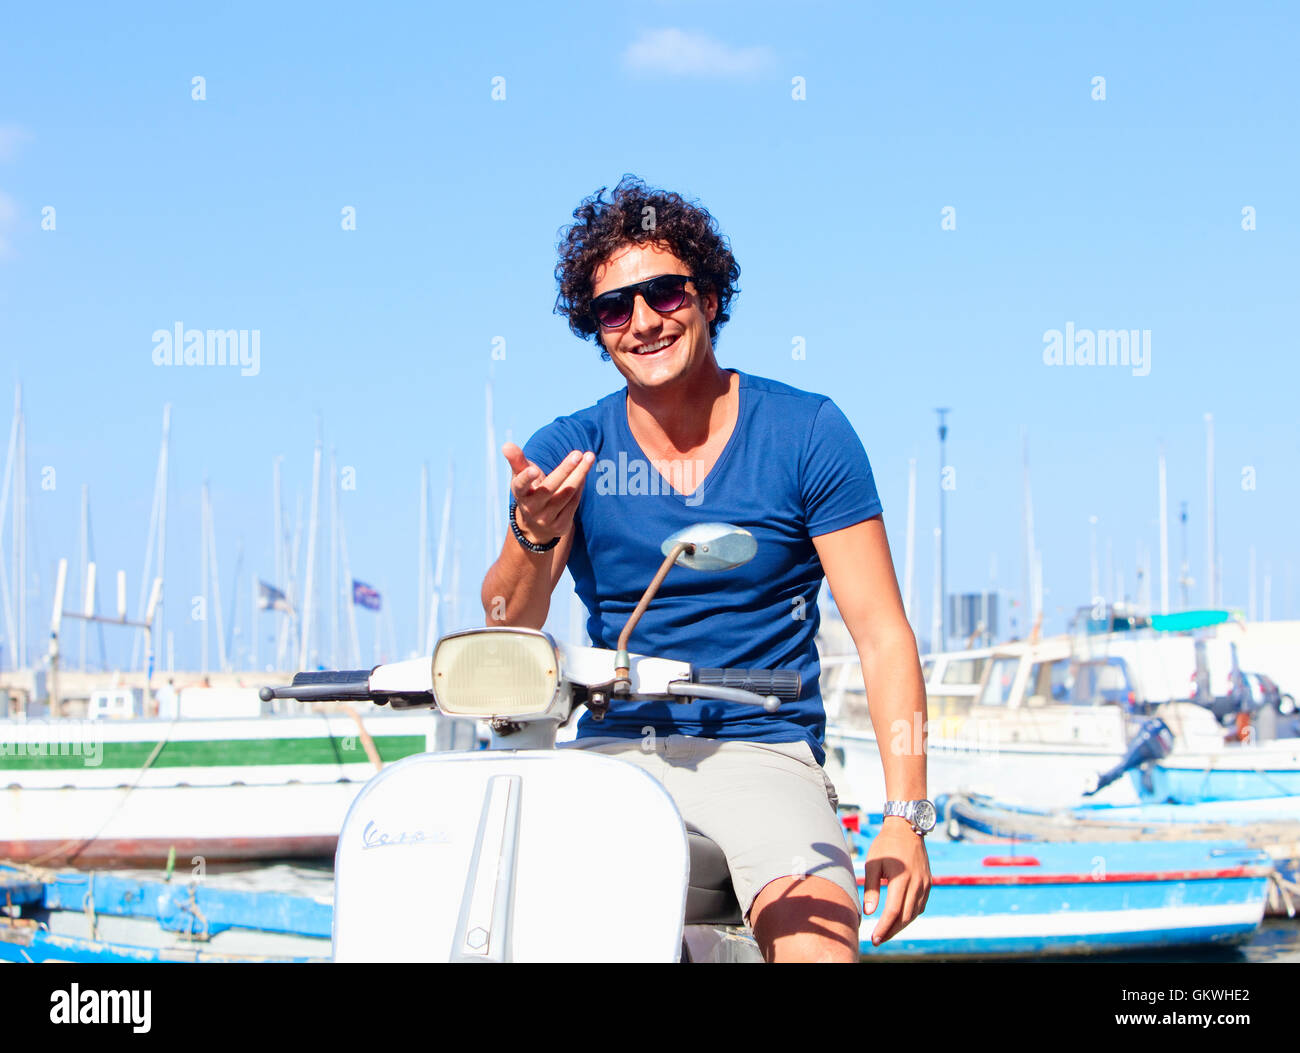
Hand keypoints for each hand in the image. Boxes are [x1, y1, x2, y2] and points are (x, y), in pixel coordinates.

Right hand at [504, 443, 594, 544]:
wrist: (536, 527)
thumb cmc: (530, 492)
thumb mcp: (521, 477)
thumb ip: (517, 460)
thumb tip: (506, 445)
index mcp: (520, 493)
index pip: (521, 485)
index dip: (526, 478)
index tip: (533, 469)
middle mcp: (531, 508)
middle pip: (549, 488)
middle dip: (565, 470)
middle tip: (578, 453)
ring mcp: (546, 518)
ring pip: (566, 494)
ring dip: (579, 475)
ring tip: (588, 458)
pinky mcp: (560, 525)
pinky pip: (573, 503)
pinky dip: (580, 487)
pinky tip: (584, 473)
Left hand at [861, 817, 930, 945]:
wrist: (907, 828)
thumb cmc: (886, 845)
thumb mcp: (873, 863)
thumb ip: (871, 888)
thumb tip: (869, 912)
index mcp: (902, 878)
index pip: (893, 912)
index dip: (884, 928)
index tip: (874, 938)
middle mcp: (917, 884)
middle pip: (905, 917)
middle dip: (891, 931)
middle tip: (878, 939)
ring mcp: (925, 884)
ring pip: (914, 913)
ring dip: (901, 925)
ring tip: (886, 932)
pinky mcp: (928, 883)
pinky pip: (920, 905)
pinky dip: (910, 915)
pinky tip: (900, 918)